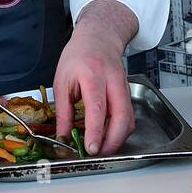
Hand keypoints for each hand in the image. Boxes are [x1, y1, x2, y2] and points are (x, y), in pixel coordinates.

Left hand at [53, 4, 136, 155]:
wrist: (99, 38)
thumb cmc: (78, 57)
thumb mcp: (62, 81)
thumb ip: (64, 112)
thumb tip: (63, 137)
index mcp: (92, 76)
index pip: (97, 108)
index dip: (95, 131)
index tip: (91, 148)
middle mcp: (112, 82)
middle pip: (121, 116)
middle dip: (113, 141)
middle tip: (99, 154)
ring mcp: (123, 87)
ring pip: (129, 119)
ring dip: (118, 138)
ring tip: (103, 149)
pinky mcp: (128, 93)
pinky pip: (129, 116)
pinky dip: (121, 130)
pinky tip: (110, 137)